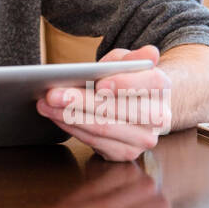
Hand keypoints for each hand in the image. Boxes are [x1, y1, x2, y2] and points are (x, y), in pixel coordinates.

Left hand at [36, 45, 171, 162]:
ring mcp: (144, 139)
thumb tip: (150, 53)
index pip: (151, 83)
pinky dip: (72, 129)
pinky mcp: (126, 153)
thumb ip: (132, 58)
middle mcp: (159, 117)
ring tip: (45, 104)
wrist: (138, 107)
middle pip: (118, 109)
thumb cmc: (126, 79)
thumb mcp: (126, 62)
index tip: (100, 84)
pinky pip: (96, 142)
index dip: (125, 84)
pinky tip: (56, 117)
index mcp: (163, 88)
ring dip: (69, 116)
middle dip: (81, 101)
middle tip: (53, 94)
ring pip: (103, 128)